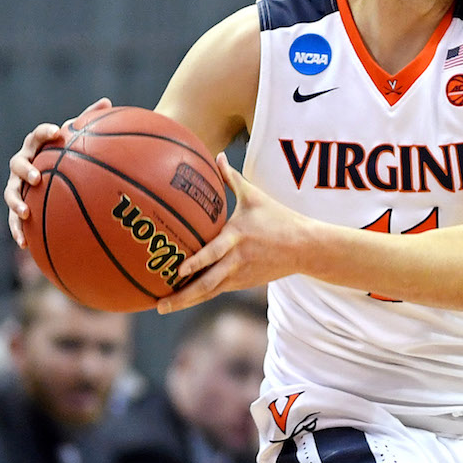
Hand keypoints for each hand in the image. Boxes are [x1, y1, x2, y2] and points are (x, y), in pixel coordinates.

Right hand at [4, 97, 112, 247]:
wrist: (54, 169)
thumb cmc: (68, 151)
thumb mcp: (78, 137)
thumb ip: (89, 120)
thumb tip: (107, 101)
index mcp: (37, 145)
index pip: (38, 135)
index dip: (45, 132)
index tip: (57, 132)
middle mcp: (23, 163)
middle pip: (17, 163)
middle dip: (25, 170)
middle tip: (37, 177)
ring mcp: (17, 185)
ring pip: (10, 193)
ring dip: (15, 203)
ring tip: (25, 213)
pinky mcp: (18, 204)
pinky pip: (14, 219)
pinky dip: (17, 230)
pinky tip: (25, 244)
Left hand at [156, 153, 305, 312]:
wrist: (304, 246)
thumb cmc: (278, 217)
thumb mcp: (255, 196)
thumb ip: (232, 178)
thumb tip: (217, 155)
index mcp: (236, 237)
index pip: (213, 253)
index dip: (195, 263)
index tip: (176, 271)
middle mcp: (236, 259)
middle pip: (207, 283)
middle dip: (182, 295)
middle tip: (158, 304)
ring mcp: (240, 275)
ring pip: (209, 292)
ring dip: (186, 301)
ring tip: (163, 307)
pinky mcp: (244, 283)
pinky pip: (217, 290)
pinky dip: (198, 296)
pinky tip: (182, 299)